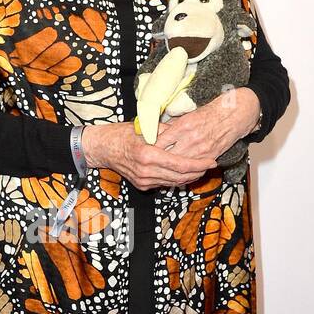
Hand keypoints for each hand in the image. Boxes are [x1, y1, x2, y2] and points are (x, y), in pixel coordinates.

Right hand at [81, 119, 212, 188]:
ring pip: (174, 182)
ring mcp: (143, 180)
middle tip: (210, 165)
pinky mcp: (141, 185)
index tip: (211, 161)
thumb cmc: (122, 134)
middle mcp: (146, 171)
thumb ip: (167, 132)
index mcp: (148, 155)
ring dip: (189, 177)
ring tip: (201, 168)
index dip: (199, 164)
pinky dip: (176, 179)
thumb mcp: (145, 128)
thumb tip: (186, 130)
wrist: (102, 148)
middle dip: (198, 172)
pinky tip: (184, 172)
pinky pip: (164, 183)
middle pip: (180, 177)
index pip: (181, 164)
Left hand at [151, 88, 260, 169]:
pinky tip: (176, 175)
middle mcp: (192, 139)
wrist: (233, 115)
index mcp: (184, 125)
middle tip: (147, 166)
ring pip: (180, 166)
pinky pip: (194, 170)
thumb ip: (171, 126)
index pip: (161, 141)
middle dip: (157, 162)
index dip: (150, 149)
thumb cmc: (210, 113)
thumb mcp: (187, 115)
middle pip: (168, 156)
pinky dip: (184, 173)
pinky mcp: (209, 157)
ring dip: (169, 170)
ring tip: (159, 173)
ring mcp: (201, 150)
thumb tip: (156, 134)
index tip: (142, 152)